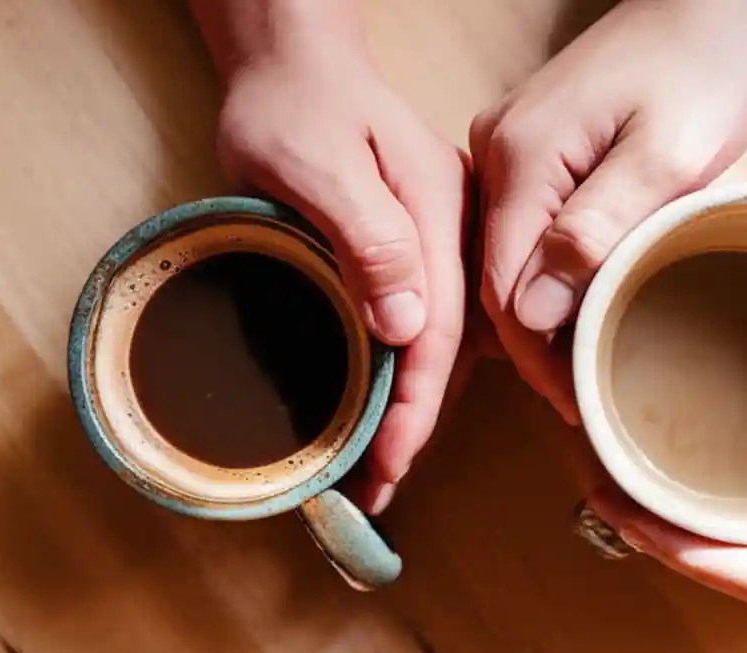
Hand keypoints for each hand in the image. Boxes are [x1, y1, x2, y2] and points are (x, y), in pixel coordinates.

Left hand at [208, 12, 469, 512]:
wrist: (294, 69)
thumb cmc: (294, 106)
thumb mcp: (317, 161)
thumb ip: (369, 234)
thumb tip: (407, 324)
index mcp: (441, 216)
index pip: (441, 332)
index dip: (416, 406)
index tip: (386, 463)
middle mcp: (453, 236)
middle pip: (450, 351)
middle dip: (414, 426)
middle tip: (376, 490)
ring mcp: (438, 244)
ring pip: (439, 346)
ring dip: (410, 410)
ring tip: (377, 470)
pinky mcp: (415, 252)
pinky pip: (420, 326)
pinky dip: (402, 377)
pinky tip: (383, 409)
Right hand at [470, 0, 746, 420]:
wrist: (712, 3)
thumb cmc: (705, 68)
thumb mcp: (667, 155)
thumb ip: (596, 228)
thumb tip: (531, 311)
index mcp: (521, 157)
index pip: (502, 286)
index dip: (535, 358)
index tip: (576, 406)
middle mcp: (497, 153)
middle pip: (495, 277)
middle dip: (535, 347)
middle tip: (584, 401)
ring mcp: (510, 150)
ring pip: (507, 259)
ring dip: (540, 318)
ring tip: (585, 370)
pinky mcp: (533, 150)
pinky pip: (523, 231)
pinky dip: (547, 278)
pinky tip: (579, 310)